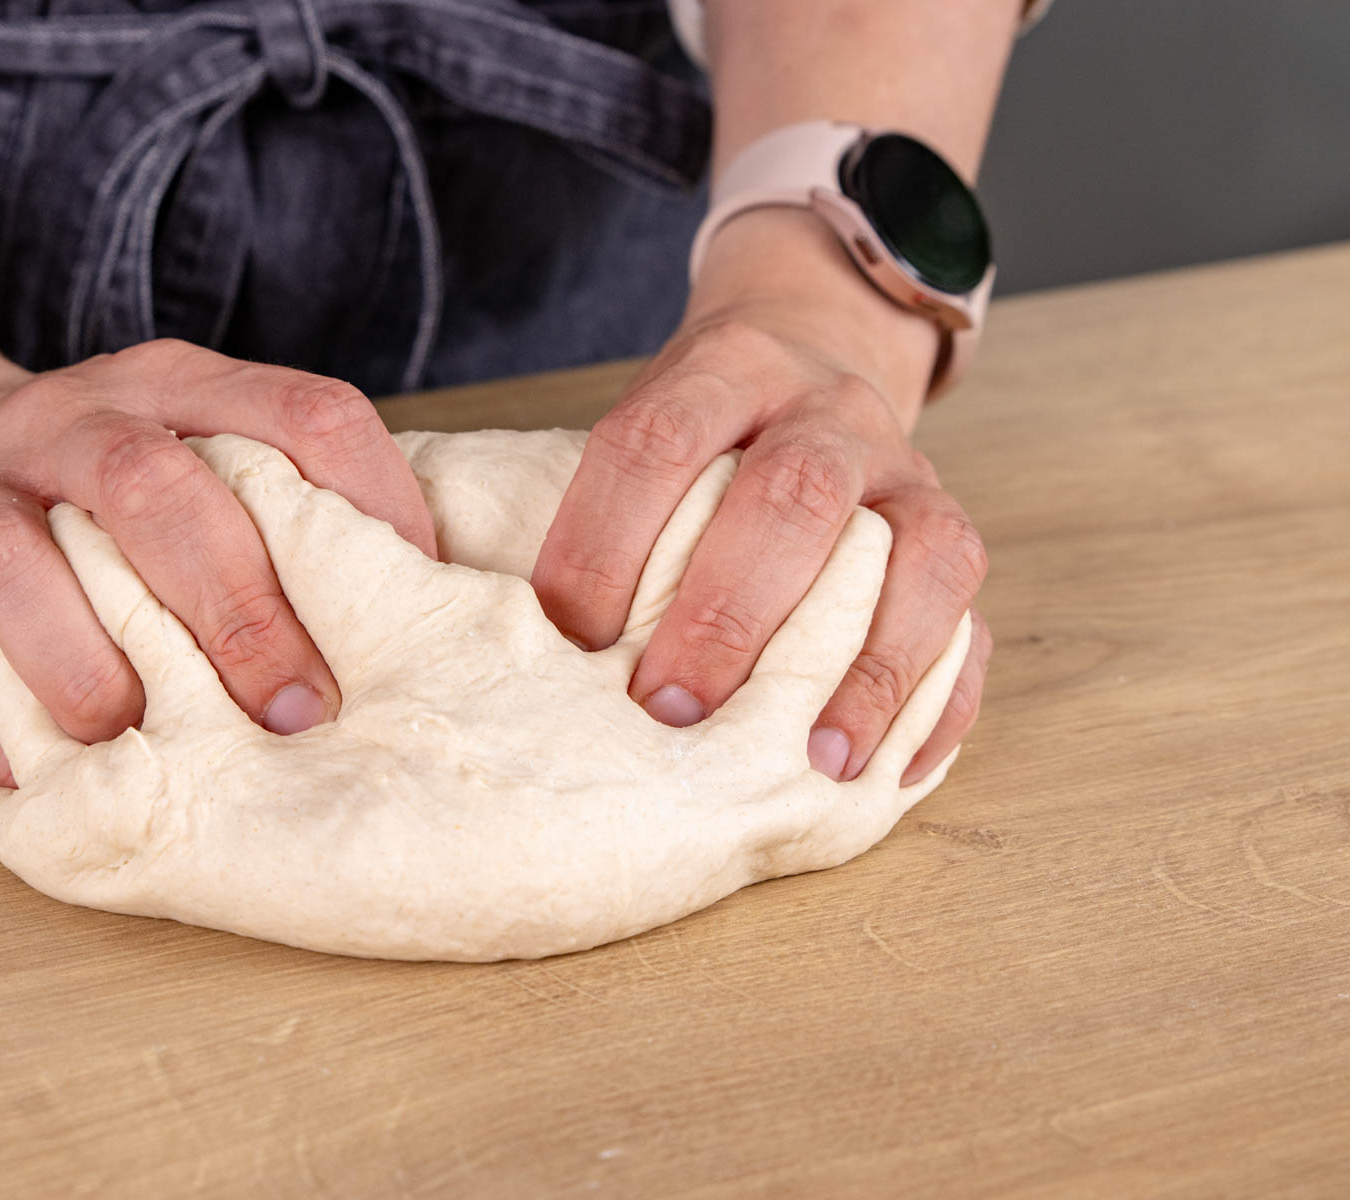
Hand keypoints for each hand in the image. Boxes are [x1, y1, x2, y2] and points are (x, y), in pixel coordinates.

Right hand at [0, 340, 437, 785]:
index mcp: (177, 387)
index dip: (374, 504)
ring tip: (150, 746)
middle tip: (297, 714)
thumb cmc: (96, 490)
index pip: (302, 414)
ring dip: (94, 665)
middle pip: (157, 487)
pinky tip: (37, 770)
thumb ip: (276, 508)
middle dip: (236, 608)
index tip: (415, 607)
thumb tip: (420, 625)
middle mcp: (74, 417)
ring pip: (22, 558)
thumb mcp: (187, 452)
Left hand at [532, 207, 991, 784]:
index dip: (608, 538)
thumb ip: (582, 502)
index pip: (656, 439)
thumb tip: (490, 622)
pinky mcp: (953, 531)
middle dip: (727, 610)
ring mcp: (903, 469)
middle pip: (789, 494)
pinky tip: (891, 769)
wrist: (816, 356)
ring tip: (815, 762)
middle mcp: (824, 409)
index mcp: (724, 369)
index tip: (571, 640)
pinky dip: (934, 692)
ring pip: (907, 551)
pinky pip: (966, 611)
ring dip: (861, 665)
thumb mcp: (639, 426)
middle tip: (669, 711)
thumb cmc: (700, 438)